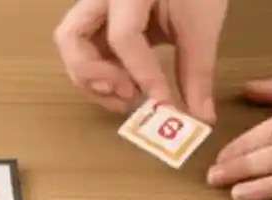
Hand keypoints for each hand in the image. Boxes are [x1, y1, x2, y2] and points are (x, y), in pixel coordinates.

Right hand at [54, 0, 227, 121]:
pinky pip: (85, 50)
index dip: (142, 74)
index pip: (123, 35)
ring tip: (126, 94)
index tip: (163, 104)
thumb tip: (201, 117)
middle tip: (128, 95)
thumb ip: (196, 70)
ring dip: (93, 79)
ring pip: (70, 47)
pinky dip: (101, 73)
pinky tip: (126, 83)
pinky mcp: (96, 21)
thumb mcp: (200, 24)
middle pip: (71, 38)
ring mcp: (93, 7)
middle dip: (94, 75)